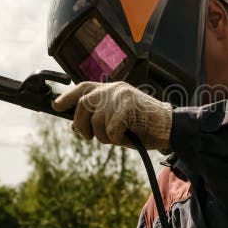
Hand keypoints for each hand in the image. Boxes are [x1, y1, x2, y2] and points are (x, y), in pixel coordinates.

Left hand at [52, 81, 172, 150]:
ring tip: (120, 136)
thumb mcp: (116, 121)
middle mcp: (115, 89)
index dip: (68, 96)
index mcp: (112, 89)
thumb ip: (97, 119)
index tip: (56, 105)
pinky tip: (128, 136)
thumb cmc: (144, 126)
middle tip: (90, 138)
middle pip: (83, 106)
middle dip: (82, 126)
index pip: (84, 88)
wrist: (171, 127)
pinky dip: (118, 139)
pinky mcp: (128, 106)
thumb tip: (74, 127)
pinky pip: (110, 130)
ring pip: (96, 122)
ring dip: (105, 137)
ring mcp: (121, 96)